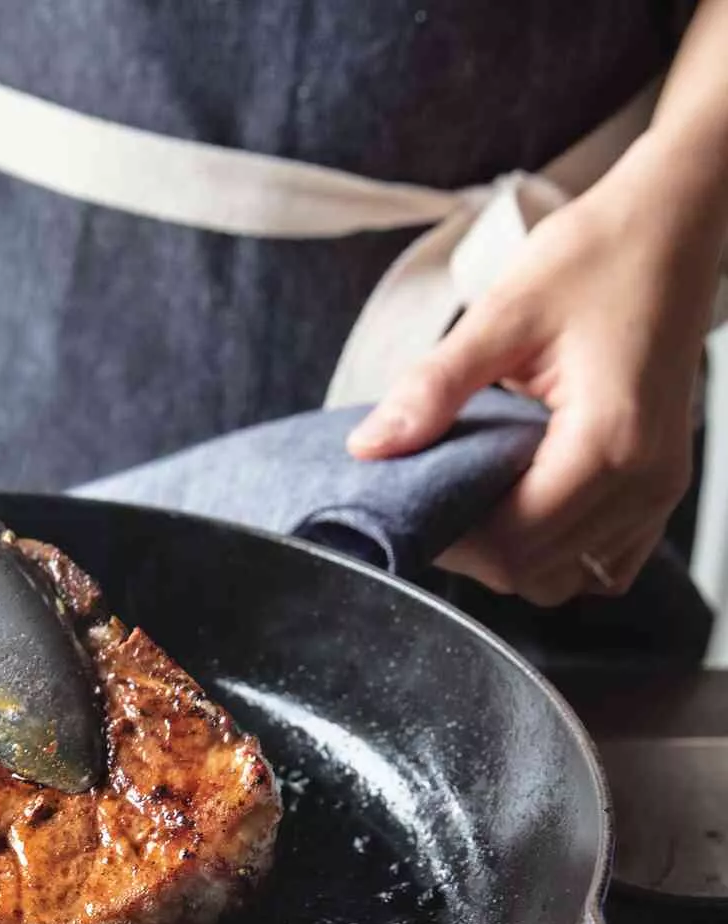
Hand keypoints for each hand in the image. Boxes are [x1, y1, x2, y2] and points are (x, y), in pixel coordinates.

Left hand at [347, 133, 722, 605]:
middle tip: (432, 492)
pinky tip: (521, 499)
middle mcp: (645, 480)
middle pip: (535, 572)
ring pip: (566, 578)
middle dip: (472, 548)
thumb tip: (370, 447)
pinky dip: (555, 550)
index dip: (450, 539)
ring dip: (511, 553)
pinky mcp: (658, 487)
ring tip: (476, 491)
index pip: (513, 544)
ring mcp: (660, 490)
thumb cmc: (597, 257)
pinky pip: (601, 562)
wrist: (673, 226)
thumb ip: (433, 387)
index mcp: (609, 442)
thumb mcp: (502, 313)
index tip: (409, 502)